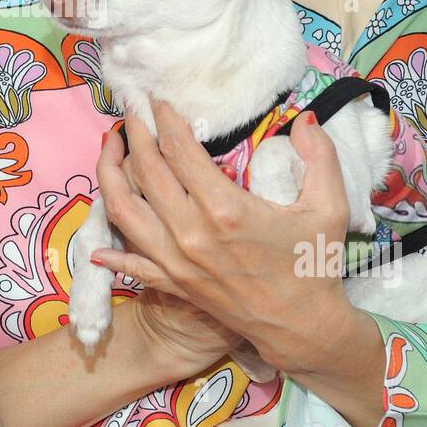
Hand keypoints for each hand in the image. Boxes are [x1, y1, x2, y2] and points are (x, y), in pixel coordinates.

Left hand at [90, 98, 353, 375]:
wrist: (302, 328)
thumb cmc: (315, 266)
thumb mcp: (329, 207)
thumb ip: (319, 156)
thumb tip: (302, 117)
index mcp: (226, 210)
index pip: (180, 150)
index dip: (165, 119)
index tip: (158, 98)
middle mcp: (191, 233)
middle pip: (147, 172)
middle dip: (135, 134)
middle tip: (131, 109)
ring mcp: (176, 261)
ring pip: (123, 210)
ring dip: (109, 174)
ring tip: (109, 148)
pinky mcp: (172, 283)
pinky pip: (130, 262)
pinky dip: (111, 249)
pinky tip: (97, 242)